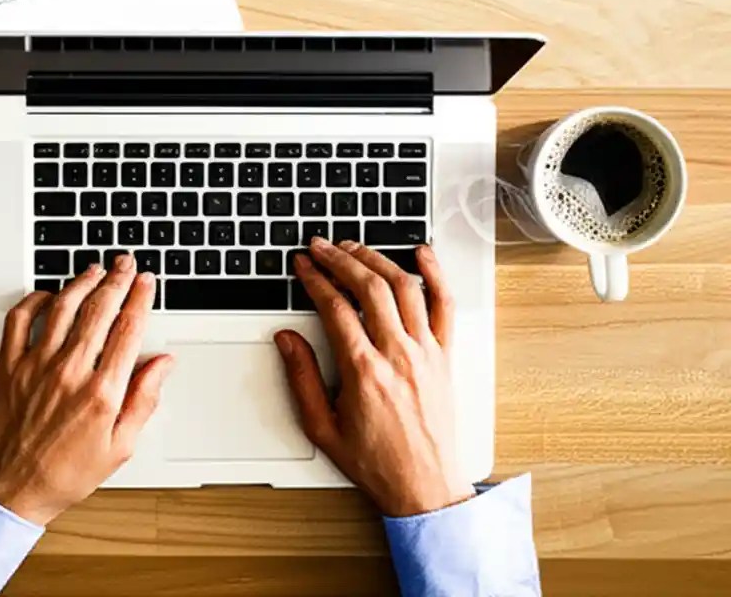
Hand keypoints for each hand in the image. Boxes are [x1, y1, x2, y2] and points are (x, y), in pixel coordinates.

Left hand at [0, 255, 173, 525]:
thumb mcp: (120, 447)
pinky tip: (46, 294)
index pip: (128, 329)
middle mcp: (68, 372)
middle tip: (125, 263)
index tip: (146, 282)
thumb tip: (162, 364)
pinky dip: (33, 300)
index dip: (140, 298)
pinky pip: (19, 320)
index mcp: (101, 392)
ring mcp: (35, 365)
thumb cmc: (64, 474)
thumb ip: (144, 400)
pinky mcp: (8, 367)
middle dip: (116, 279)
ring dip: (81, 282)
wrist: (12, 489)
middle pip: (98, 309)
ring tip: (94, 270)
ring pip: (61, 307)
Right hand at [274, 239, 473, 516]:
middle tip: (321, 247)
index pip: (335, 307)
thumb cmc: (376, 461)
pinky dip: (435, 274)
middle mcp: (398, 355)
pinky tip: (422, 254)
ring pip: (404, 287)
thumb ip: (301, 378)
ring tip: (355, 247)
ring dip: (377, 260)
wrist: (423, 485)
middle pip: (368, 288)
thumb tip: (287, 340)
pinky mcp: (445, 355)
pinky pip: (445, 305)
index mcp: (364, 371)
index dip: (314, 279)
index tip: (302, 266)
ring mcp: (426, 352)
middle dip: (341, 259)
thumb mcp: (321, 427)